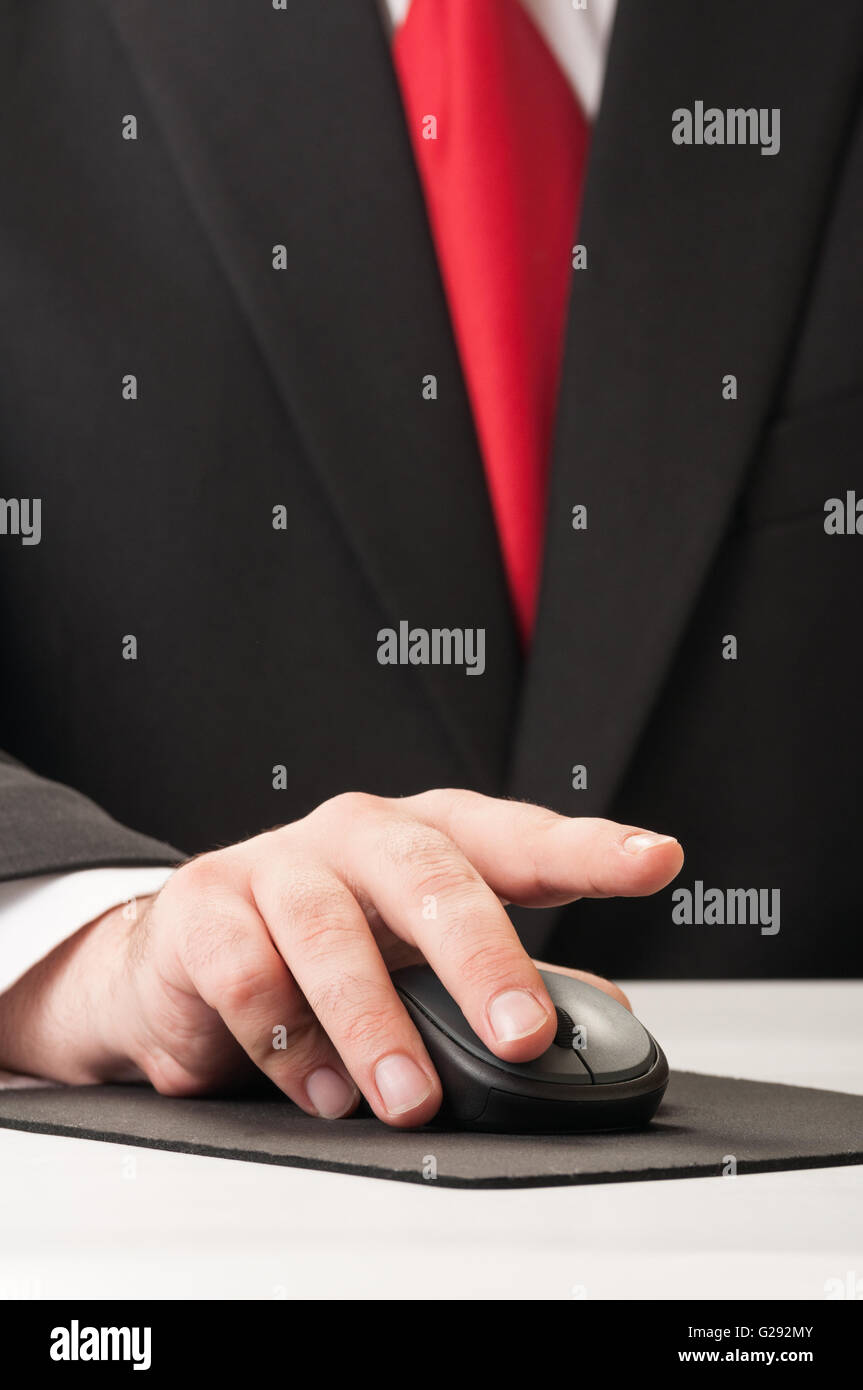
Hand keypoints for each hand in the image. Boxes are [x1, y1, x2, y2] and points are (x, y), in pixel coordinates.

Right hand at [0, 790, 682, 1125]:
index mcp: (430, 839)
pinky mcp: (205, 905)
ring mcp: (279, 862)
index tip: (656, 860)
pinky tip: (319, 1086)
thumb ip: (509, 980)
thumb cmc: (326, 946)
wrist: (186, 956)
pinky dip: (287, 1040)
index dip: (589, 847)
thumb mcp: (421, 959)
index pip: (519, 837)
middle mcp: (360, 836)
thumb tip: (606, 1019)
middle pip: (430, 875)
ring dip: (374, 1023)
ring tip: (408, 1096)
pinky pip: (248, 972)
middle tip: (520, 1036)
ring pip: (331, 929)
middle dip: (482, 958)